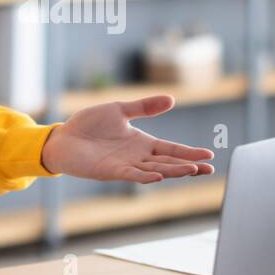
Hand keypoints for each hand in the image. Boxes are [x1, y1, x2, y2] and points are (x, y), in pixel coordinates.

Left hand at [40, 94, 215, 182]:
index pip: (172, 149)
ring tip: (192, 170)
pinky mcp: (111, 171)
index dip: (190, 152)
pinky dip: (146, 175)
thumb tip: (172, 98)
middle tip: (210, 169)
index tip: (209, 155)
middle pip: (169, 162)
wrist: (64, 137)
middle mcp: (138, 157)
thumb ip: (144, 107)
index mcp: (142, 143)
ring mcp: (126, 166)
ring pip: (156, 169)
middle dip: (190, 165)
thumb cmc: (89, 124)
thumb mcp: (120, 110)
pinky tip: (159, 175)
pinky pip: (132, 175)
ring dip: (174, 170)